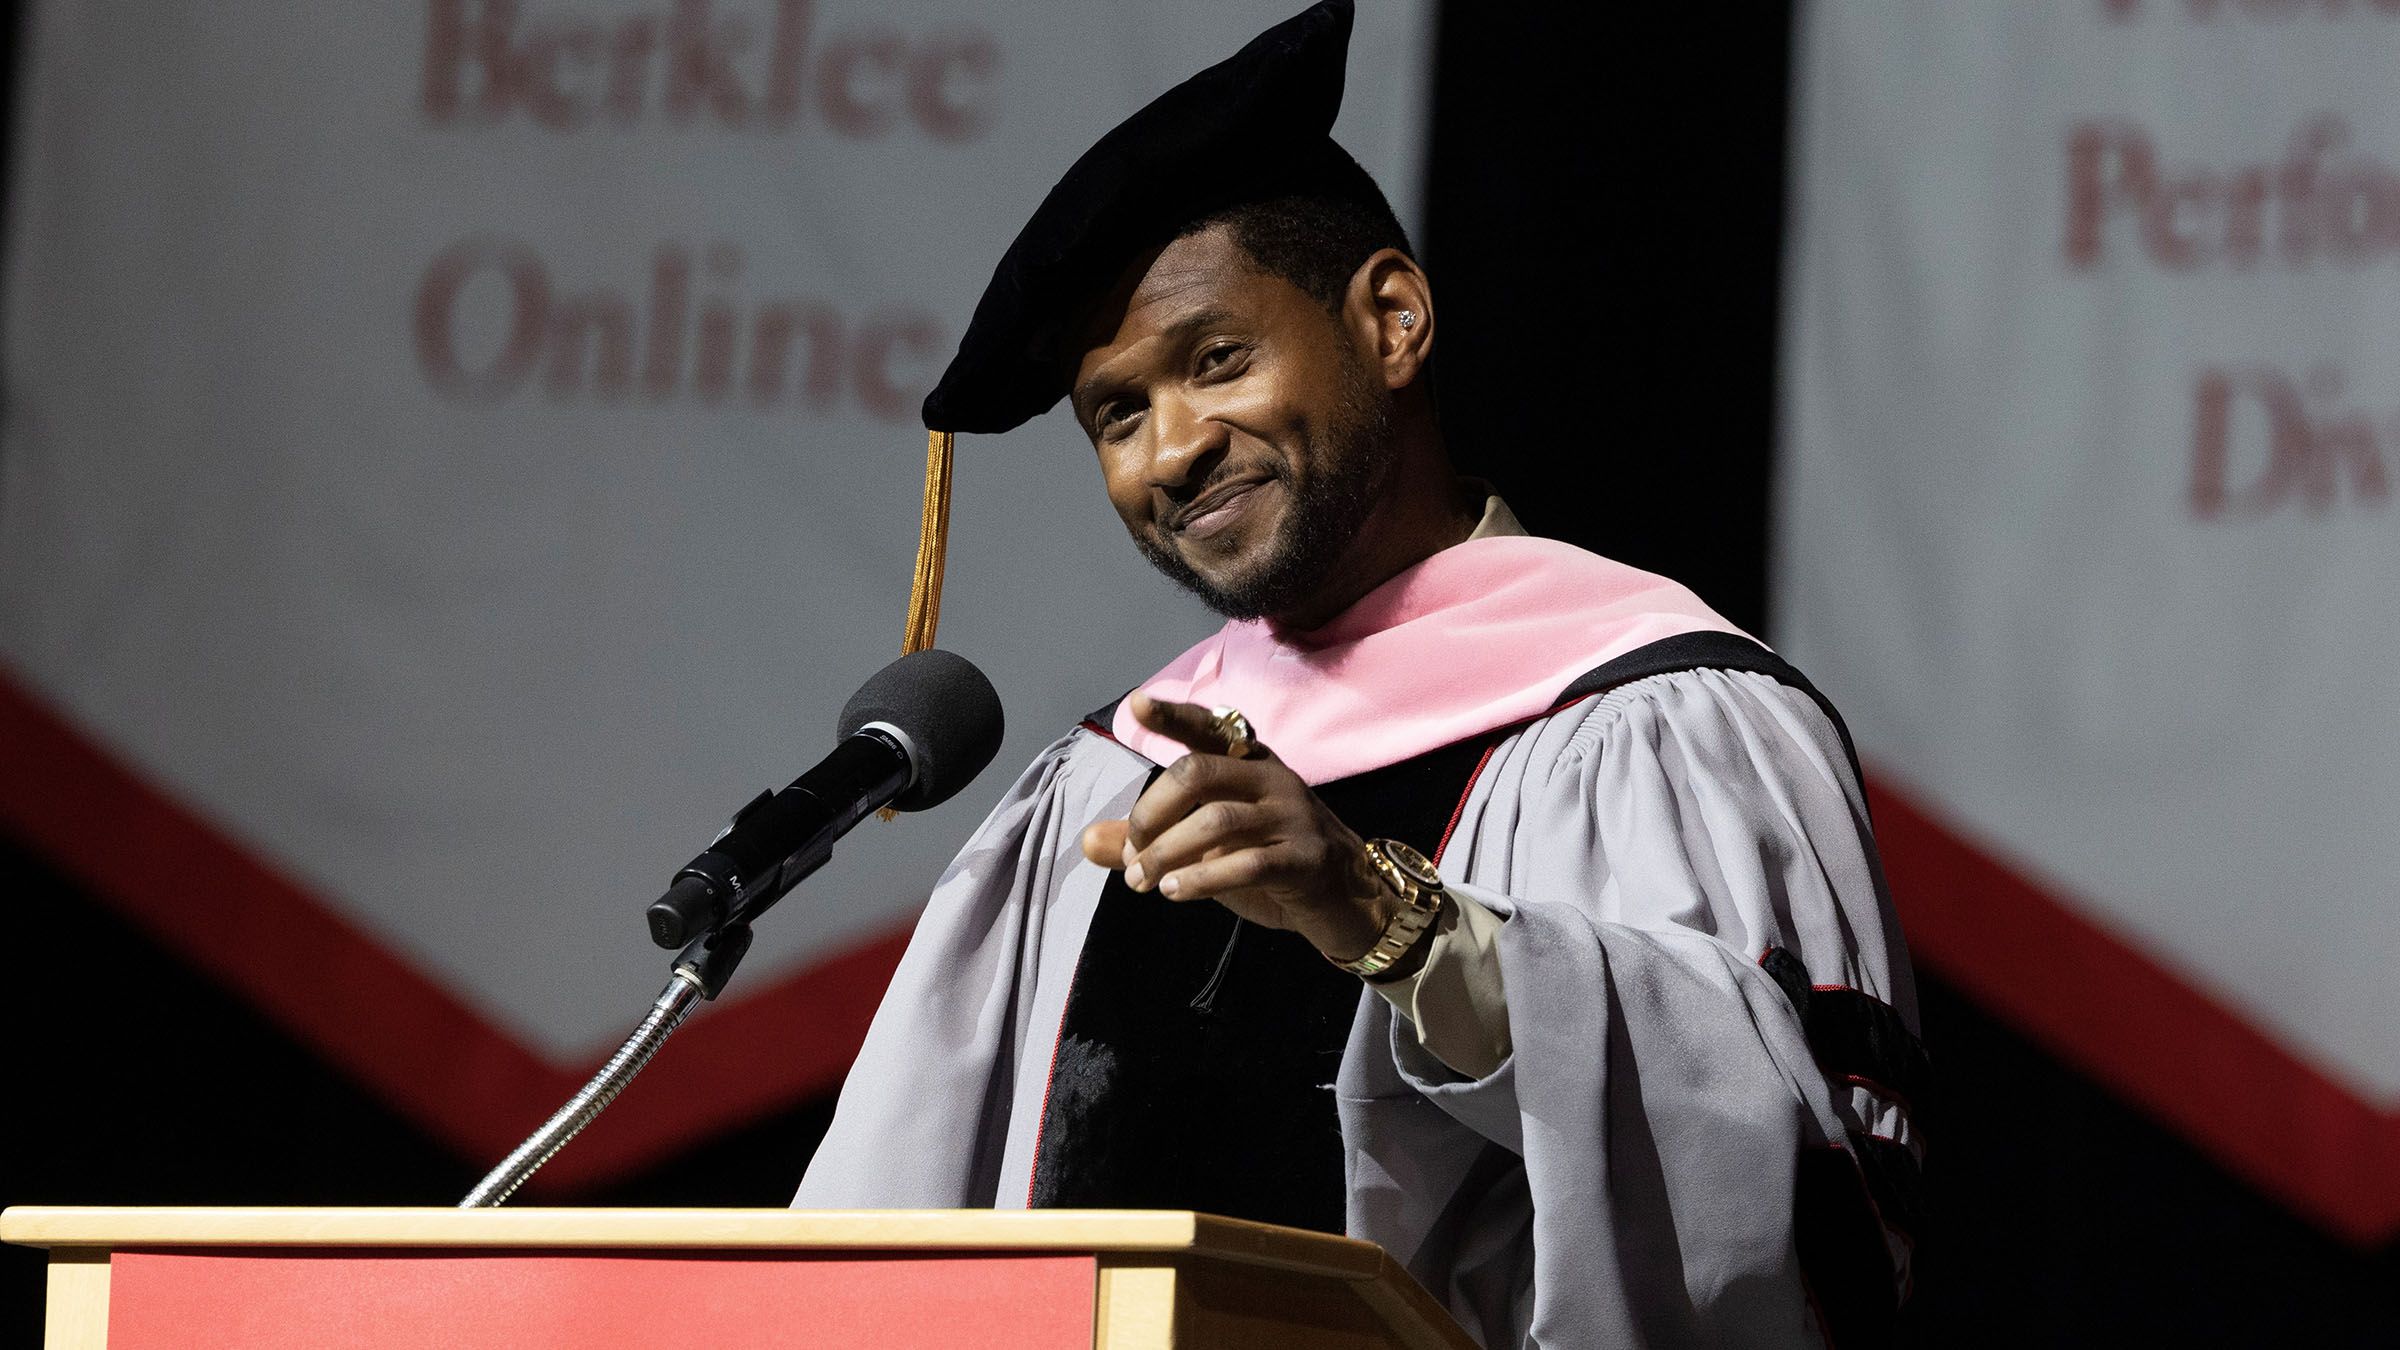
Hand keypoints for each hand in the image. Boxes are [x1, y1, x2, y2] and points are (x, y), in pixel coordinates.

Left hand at [1079, 693, 1392, 962]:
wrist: (1347, 901)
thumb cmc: (1268, 863)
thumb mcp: (1206, 849)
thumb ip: (1150, 840)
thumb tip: (1086, 841)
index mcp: (1249, 762)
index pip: (1208, 728)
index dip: (1173, 714)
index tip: (1136, 705)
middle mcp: (1271, 778)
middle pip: (1198, 771)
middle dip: (1151, 809)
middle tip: (1132, 849)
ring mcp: (1292, 816)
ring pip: (1216, 820)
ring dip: (1167, 852)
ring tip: (1142, 881)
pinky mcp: (1305, 858)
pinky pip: (1247, 863)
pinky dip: (1202, 878)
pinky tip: (1174, 892)